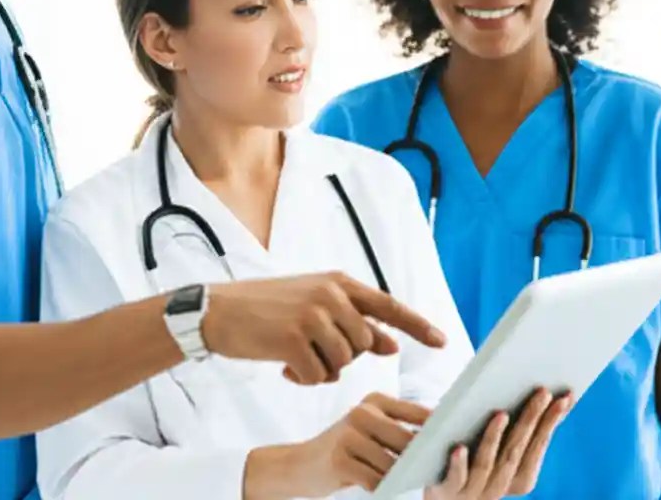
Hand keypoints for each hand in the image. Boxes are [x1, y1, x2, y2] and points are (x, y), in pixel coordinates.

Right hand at [202, 271, 445, 384]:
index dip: (417, 325)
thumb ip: (353, 323)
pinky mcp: (294, 339)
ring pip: (342, 363)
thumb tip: (392, 345)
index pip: (388, 305)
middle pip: (364, 345)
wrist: (218, 311)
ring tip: (294, 356)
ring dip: (321, 369)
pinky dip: (303, 378)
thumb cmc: (267, 309)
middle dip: (343, 357)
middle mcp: (330, 295)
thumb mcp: (314, 307)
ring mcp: (312, 316)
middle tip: (311, 350)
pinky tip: (284, 367)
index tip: (442, 341)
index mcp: (338, 282)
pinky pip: (318, 375)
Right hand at [291, 393, 430, 496]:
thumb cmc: (347, 448)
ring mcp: (348, 436)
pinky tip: (378, 485)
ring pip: (392, 464)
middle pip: (408, 442)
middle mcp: (362, 413)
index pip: (419, 414)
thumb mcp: (371, 427)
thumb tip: (442, 439)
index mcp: (375, 401)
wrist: (301, 464)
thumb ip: (400, 428)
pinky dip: (381, 487)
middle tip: (428, 470)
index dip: (439, 429)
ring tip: (399, 479)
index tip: (456, 440)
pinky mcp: (339, 461)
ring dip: (399, 477)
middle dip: (419, 459)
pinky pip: (375, 480)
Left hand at [424, 389, 571, 499]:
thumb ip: (510, 425)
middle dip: (531, 421)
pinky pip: (455, 479)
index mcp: (517, 477)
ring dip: (495, 439)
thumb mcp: (492, 443)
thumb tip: (538, 390)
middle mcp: (499, 486)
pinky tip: (460, 448)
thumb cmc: (467, 456)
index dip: (552, 422)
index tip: (565, 396)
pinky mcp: (445, 492)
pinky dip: (459, 464)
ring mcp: (472, 491)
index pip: (538, 446)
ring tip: (501, 414)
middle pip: (516, 452)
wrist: (434, 491)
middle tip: (542, 392)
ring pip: (487, 465)